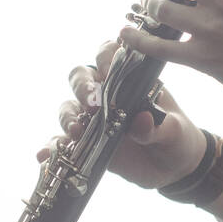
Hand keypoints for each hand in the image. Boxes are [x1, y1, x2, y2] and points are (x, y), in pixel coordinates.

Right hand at [36, 39, 207, 190]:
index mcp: (128, 79)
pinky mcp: (85, 144)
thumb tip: (140, 121)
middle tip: (93, 103)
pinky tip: (47, 154)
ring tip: (76, 129)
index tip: (111, 70)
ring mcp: (92, 119)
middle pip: (81, 77)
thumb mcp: (174, 131)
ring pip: (68, 107)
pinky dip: (52, 146)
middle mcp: (105, 94)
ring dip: (68, 116)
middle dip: (82, 86)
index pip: (109, 54)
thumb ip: (158, 127)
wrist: (173, 167)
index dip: (107, 57)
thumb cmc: (176, 136)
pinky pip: (62, 141)